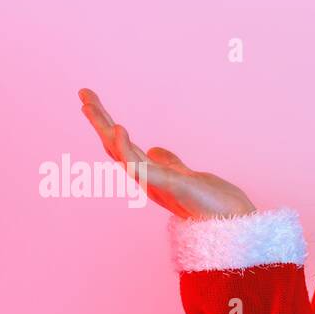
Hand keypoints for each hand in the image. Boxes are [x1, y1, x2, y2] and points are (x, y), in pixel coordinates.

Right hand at [77, 88, 256, 219]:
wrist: (231, 221)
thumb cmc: (210, 202)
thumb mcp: (184, 175)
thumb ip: (168, 162)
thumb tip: (153, 149)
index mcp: (150, 173)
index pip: (122, 145)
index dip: (106, 123)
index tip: (91, 99)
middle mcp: (147, 179)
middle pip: (115, 146)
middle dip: (99, 119)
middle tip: (83, 92)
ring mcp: (155, 183)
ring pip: (121, 153)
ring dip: (104, 127)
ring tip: (89, 104)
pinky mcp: (168, 187)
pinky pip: (140, 167)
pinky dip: (126, 149)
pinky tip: (118, 129)